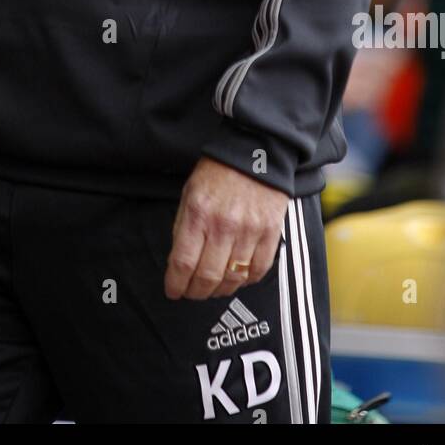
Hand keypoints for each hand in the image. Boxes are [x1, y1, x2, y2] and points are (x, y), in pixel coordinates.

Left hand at [165, 158, 289, 300]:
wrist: (255, 152)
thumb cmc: (218, 172)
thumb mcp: (190, 193)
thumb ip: (183, 226)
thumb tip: (178, 261)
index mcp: (198, 214)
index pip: (183, 263)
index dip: (176, 284)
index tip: (173, 291)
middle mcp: (224, 226)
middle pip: (207, 277)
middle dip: (196, 292)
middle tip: (192, 293)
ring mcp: (250, 231)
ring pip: (233, 279)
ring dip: (220, 290)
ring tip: (213, 288)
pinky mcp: (270, 233)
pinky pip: (259, 270)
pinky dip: (246, 280)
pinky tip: (238, 278)